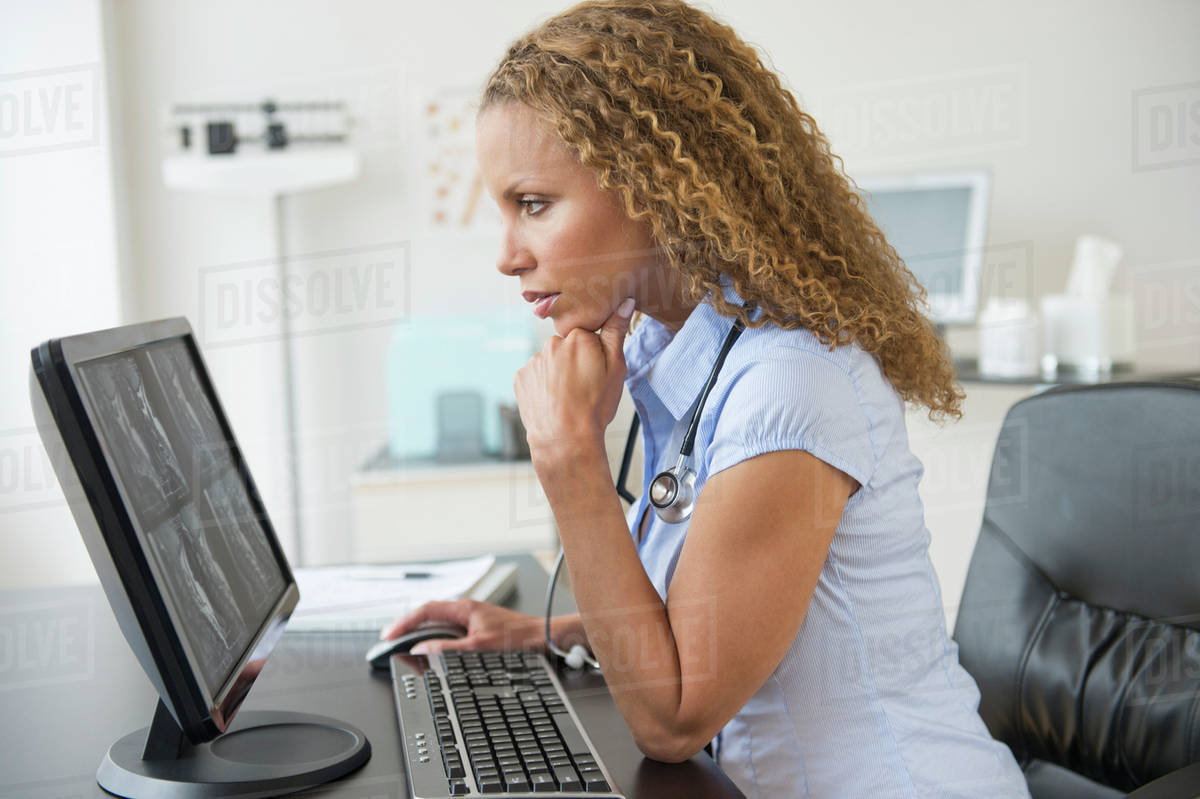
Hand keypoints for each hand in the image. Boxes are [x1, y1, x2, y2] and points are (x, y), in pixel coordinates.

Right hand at [378, 599, 544, 655]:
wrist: (543, 638)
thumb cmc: (518, 638)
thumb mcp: (478, 646)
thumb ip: (448, 649)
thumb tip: (422, 650)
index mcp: (464, 608)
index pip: (425, 610)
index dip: (404, 622)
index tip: (389, 634)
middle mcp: (467, 610)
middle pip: (430, 615)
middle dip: (409, 627)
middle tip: (392, 640)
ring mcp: (473, 619)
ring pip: (440, 624)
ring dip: (423, 634)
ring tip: (407, 646)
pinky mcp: (479, 628)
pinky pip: (450, 631)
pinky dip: (437, 640)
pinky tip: (434, 650)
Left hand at [514, 297, 634, 461]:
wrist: (565, 440)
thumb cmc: (595, 407)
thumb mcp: (616, 369)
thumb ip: (616, 333)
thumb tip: (624, 301)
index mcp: (578, 337)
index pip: (588, 334)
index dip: (595, 353)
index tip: (596, 372)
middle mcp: (551, 343)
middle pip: (567, 346)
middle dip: (575, 360)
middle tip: (583, 386)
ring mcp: (533, 361)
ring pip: (550, 361)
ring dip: (558, 373)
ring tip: (567, 397)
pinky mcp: (521, 378)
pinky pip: (535, 376)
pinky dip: (543, 385)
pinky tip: (553, 401)